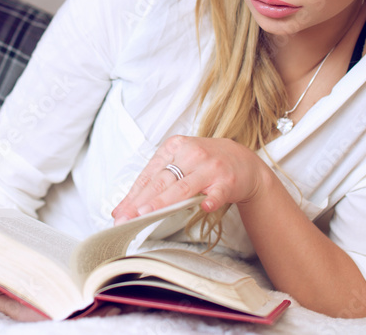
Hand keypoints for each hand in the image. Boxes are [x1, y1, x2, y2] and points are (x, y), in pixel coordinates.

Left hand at [111, 135, 269, 223]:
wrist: (244, 161)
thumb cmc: (205, 164)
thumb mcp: (180, 164)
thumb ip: (154, 182)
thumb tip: (124, 208)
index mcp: (175, 147)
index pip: (150, 174)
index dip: (133, 195)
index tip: (120, 213)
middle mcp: (191, 154)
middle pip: (162, 180)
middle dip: (141, 202)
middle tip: (126, 218)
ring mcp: (210, 167)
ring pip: (183, 187)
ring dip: (163, 201)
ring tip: (146, 213)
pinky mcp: (227, 181)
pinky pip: (217, 193)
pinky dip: (211, 200)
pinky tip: (204, 207)